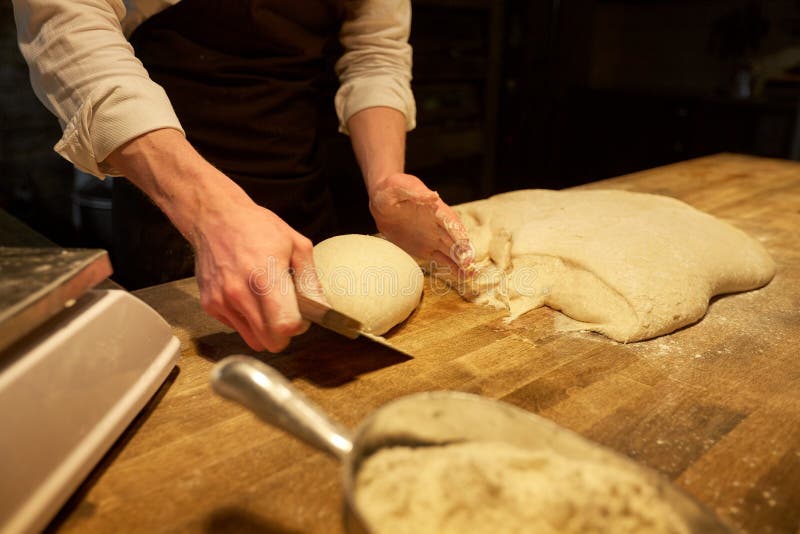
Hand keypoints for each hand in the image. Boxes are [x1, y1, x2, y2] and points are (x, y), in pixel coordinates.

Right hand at [106, 129, 324, 351]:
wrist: (214, 218)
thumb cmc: (257, 227)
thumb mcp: (295, 245)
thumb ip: (310, 280)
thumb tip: (323, 308)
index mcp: (265, 277)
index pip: (284, 327)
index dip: (298, 327)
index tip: (301, 315)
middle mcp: (240, 294)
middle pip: (270, 342)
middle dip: (284, 334)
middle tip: (287, 312)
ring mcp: (222, 302)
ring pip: (253, 340)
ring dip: (266, 330)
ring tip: (267, 302)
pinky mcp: (210, 305)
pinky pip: (237, 328)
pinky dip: (248, 320)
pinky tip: (249, 296)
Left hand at [368, 172, 473, 273]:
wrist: (381, 202)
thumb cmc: (390, 189)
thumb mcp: (397, 187)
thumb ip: (415, 193)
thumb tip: (433, 196)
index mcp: (435, 209)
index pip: (450, 221)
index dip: (458, 233)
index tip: (464, 244)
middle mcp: (438, 224)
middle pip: (455, 238)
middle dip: (463, 252)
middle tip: (469, 265)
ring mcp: (433, 237)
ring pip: (452, 251)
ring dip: (461, 262)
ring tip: (470, 275)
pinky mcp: (426, 248)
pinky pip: (441, 258)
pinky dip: (452, 267)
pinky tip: (461, 276)